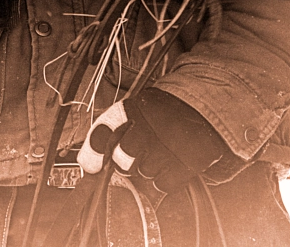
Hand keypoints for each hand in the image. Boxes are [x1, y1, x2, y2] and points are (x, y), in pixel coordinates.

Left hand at [78, 88, 228, 193]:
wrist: (202, 106)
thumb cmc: (162, 111)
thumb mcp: (137, 108)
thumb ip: (113, 128)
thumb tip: (88, 160)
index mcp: (135, 107)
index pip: (106, 129)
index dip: (93, 150)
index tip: (89, 166)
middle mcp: (151, 125)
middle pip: (123, 158)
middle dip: (124, 162)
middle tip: (134, 155)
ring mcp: (170, 144)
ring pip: (144, 172)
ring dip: (148, 168)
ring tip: (158, 152)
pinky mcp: (188, 161)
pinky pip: (164, 184)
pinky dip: (165, 179)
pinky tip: (169, 163)